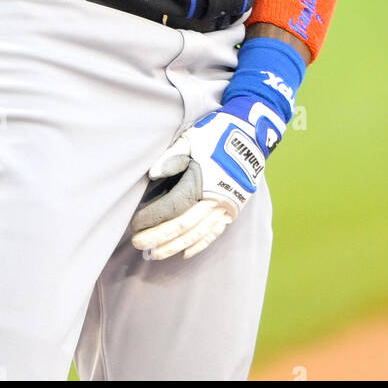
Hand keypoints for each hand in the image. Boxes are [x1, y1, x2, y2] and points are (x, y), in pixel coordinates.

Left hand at [130, 103, 273, 260]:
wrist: (252, 135)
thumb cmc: (217, 134)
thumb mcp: (192, 139)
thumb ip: (171, 157)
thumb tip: (152, 174)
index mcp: (201, 182)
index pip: (172, 207)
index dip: (152, 218)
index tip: (135, 224)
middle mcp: (214, 200)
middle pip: (182, 225)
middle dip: (159, 237)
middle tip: (138, 244)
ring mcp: (225, 207)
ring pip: (197, 233)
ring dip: (175, 246)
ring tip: (156, 254)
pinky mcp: (233, 209)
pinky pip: (214, 232)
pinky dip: (199, 244)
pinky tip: (184, 253)